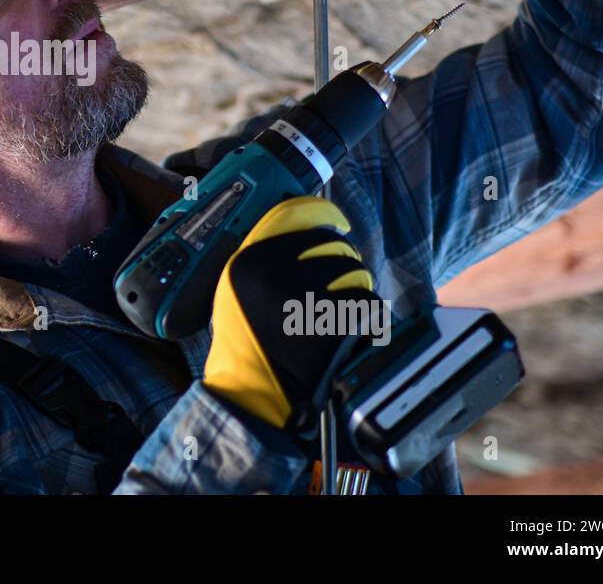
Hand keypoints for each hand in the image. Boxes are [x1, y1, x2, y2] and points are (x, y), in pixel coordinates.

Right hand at [203, 196, 378, 435]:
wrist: (251, 390)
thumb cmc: (246, 340)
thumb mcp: (234, 289)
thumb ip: (262, 257)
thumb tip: (307, 228)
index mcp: (248, 260)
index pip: (295, 213)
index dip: (325, 211)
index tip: (339, 222)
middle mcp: (274, 275)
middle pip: (332, 244)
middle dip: (345, 259)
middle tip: (342, 276)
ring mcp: (303, 300)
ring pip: (354, 271)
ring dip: (357, 285)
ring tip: (347, 302)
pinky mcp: (330, 327)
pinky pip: (366, 303)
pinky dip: (368, 312)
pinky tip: (355, 323)